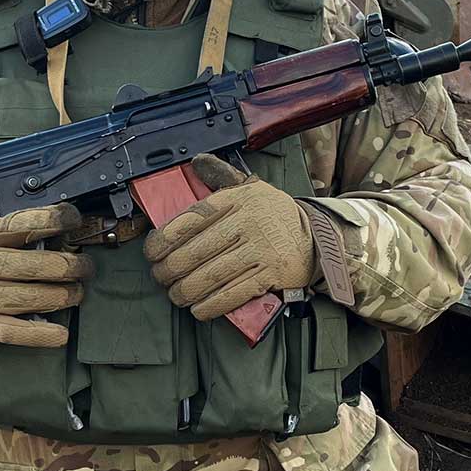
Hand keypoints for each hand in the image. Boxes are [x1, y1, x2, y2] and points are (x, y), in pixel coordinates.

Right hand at [0, 204, 93, 346]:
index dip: (52, 219)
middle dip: (72, 266)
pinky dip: (41, 334)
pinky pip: (15, 332)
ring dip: (65, 297)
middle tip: (85, 267)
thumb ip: (12, 237)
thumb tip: (57, 233)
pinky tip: (61, 333)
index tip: (73, 219)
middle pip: (37, 265)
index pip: (22, 224)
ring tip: (78, 293)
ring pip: (33, 298)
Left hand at [143, 155, 318, 320]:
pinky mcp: (271, 274)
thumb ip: (221, 176)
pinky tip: (198, 308)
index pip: (191, 219)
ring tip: (176, 295)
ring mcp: (260, 249)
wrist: (318, 237)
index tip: (151, 252)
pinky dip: (211, 305)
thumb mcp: (251, 188)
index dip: (164, 239)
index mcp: (237, 199)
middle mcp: (247, 222)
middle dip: (170, 270)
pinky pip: (233, 293)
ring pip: (210, 276)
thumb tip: (197, 162)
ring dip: (186, 291)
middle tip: (161, 277)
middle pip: (196, 251)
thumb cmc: (275, 215)